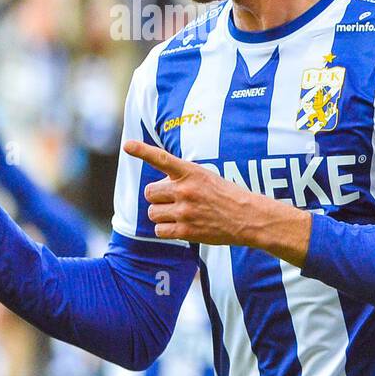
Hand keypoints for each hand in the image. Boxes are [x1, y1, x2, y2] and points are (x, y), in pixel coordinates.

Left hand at [123, 140, 310, 262]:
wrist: (247, 217)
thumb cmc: (225, 195)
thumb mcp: (205, 176)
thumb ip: (180, 179)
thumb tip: (155, 190)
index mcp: (191, 172)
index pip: (161, 158)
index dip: (142, 151)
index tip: (127, 145)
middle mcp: (185, 190)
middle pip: (149, 193)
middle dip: (157, 197)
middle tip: (173, 199)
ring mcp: (185, 211)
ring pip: (152, 213)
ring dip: (161, 214)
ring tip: (179, 213)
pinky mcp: (186, 231)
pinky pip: (159, 230)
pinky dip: (166, 229)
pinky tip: (180, 226)